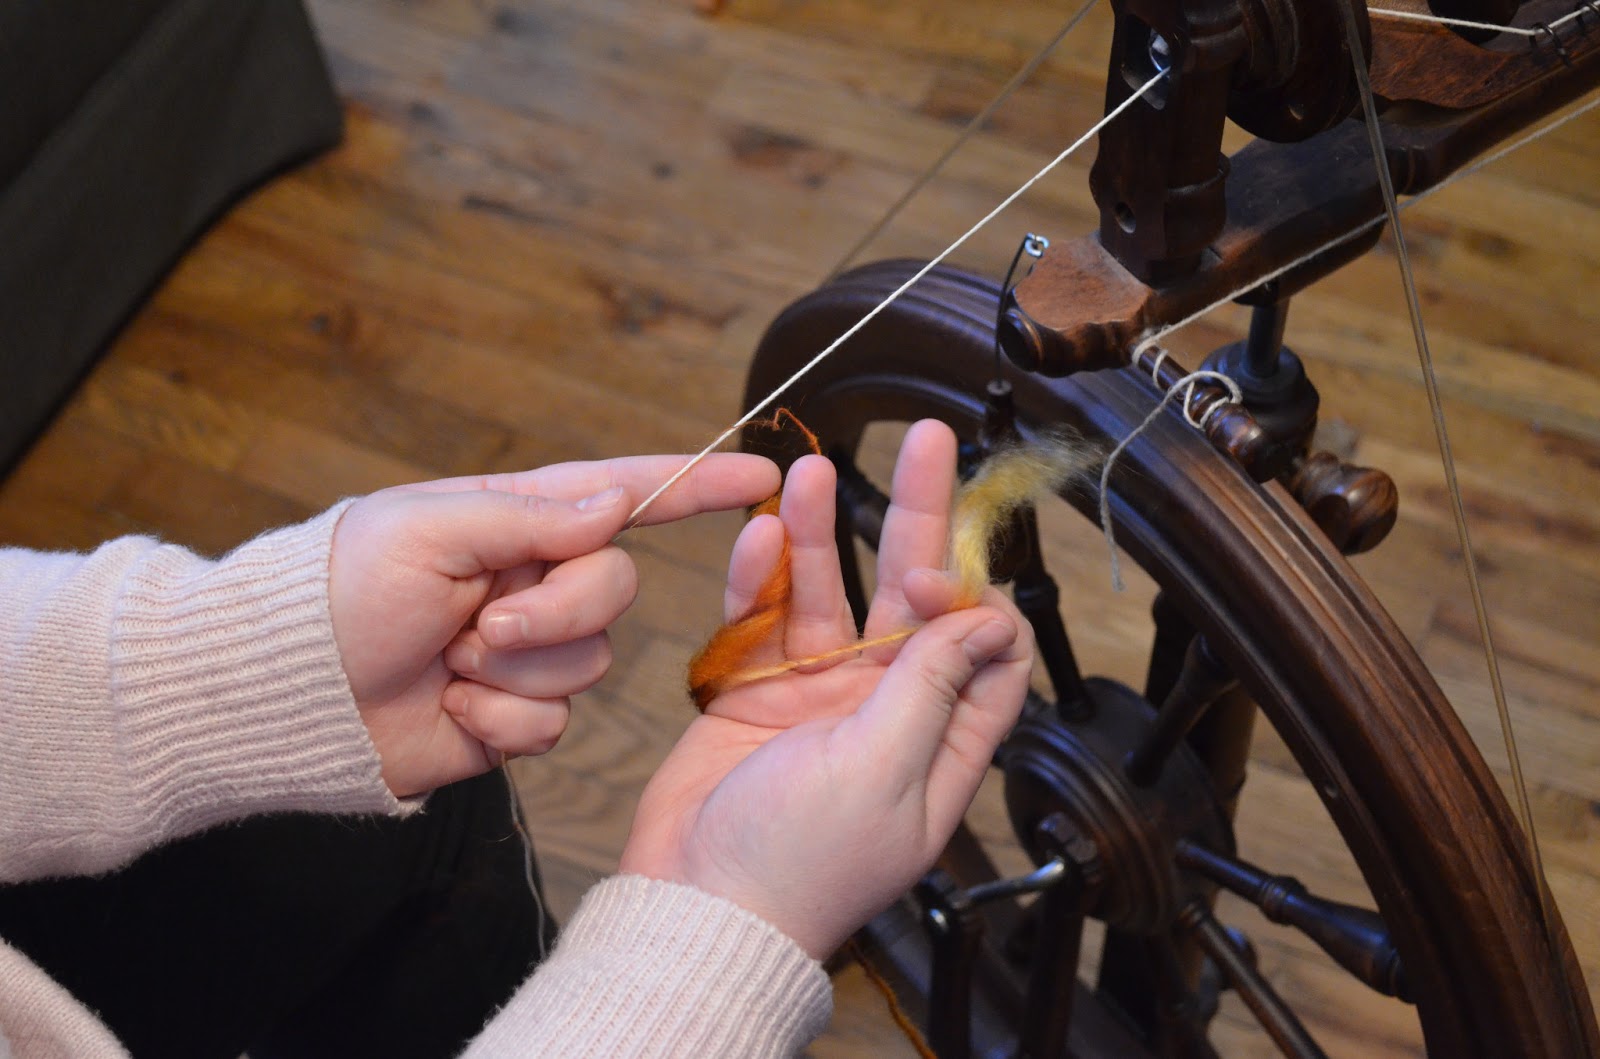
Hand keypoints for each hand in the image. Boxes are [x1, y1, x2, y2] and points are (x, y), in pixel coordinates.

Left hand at [328, 454, 779, 797]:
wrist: (291, 692)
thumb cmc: (340, 592)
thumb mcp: (429, 530)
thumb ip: (533, 518)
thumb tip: (618, 503)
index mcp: (520, 520)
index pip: (626, 494)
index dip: (694, 485)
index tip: (761, 475)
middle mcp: (537, 580)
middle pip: (618, 589)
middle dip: (556, 610)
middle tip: (482, 620)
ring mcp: (530, 651)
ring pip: (592, 662)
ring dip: (516, 668)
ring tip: (451, 661)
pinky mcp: (515, 714)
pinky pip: (555, 721)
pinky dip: (500, 717)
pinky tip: (451, 706)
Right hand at [619, 421, 1034, 957]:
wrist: (697, 908)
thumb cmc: (798, 866)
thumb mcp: (883, 770)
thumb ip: (929, 684)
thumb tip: (985, 617)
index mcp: (940, 740)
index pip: (984, 645)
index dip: (966, 595)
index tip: (924, 579)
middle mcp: (887, 709)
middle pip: (912, 595)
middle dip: (916, 515)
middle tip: (922, 439)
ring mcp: (818, 695)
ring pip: (831, 592)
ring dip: (822, 531)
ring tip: (807, 471)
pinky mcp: (754, 690)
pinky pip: (763, 618)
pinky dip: (759, 577)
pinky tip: (759, 532)